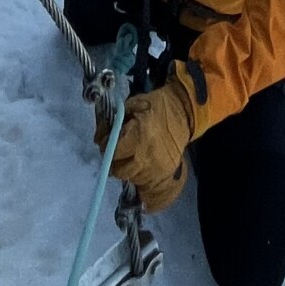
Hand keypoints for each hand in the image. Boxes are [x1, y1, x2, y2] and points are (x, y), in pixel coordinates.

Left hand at [111, 66, 199, 211]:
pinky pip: (145, 181)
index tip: (105, 140)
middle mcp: (147, 156)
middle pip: (120, 171)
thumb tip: (101, 136)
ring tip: (128, 156)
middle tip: (115, 152)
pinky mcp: (165, 172)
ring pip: (131, 178)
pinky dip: (138, 174)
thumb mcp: (133, 104)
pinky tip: (139, 162)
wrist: (184, 111)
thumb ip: (115, 121)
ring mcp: (157, 167)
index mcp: (138, 137)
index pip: (113, 153)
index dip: (105, 146)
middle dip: (113, 162)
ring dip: (126, 169)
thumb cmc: (156, 105)